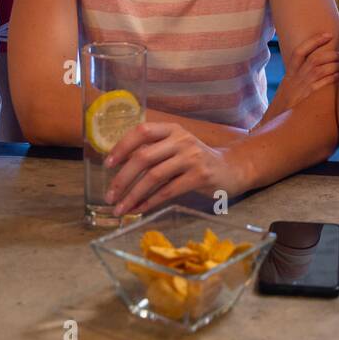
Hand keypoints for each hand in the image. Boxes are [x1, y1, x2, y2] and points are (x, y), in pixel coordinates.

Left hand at [103, 122, 238, 216]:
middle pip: (144, 157)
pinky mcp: (200, 177)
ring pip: (154, 176)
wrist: (231, 169)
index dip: (122, 146)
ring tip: (120, 208)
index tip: (107, 164)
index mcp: (172, 129)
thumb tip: (119, 169)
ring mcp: (192, 157)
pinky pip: (168, 191)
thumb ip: (154, 151)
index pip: (142, 131)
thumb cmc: (197, 160)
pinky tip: (139, 210)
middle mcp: (181, 140)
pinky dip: (150, 202)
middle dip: (122, 178)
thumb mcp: (176, 147)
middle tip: (110, 196)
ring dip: (133, 195)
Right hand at [260, 32, 338, 125]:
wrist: (272, 122)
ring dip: (335, 65)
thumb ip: (298, 79)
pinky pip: (320, 84)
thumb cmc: (284, 106)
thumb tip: (315, 70)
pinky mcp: (305, 98)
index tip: (328, 35)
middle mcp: (294, 78)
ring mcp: (300, 87)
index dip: (314, 41)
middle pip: (314, 59)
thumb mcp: (288, 89)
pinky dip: (332, 78)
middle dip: (331, 54)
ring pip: (319, 69)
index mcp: (289, 74)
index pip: (299, 51)